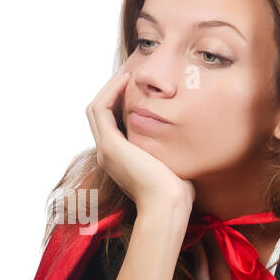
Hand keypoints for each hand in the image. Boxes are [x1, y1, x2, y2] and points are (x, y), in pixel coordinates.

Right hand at [84, 57, 194, 214]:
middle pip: (99, 113)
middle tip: (129, 73)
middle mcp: (107, 154)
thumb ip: (169, 149)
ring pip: (96, 108)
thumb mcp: (171, 163)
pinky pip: (101, 109)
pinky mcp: (110, 146)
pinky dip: (111, 92)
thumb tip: (184, 136)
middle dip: (112, 91)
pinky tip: (126, 81)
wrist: (167, 206)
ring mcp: (106, 150)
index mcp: (119, 159)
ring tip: (127, 73)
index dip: (120, 102)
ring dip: (109, 88)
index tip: (136, 86)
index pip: (111, 123)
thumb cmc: (176, 191)